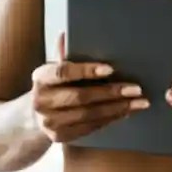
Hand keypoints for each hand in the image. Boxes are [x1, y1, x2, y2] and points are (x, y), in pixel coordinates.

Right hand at [31, 33, 149, 142]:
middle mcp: (41, 101)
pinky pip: (89, 128)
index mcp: (40, 78)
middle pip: (80, 97)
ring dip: (116, 109)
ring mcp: (49, 122)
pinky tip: (125, 112)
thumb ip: (62, 55)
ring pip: (88, 115)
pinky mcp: (59, 137)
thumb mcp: (52, 70)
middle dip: (110, 93)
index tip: (110, 69)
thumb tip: (67, 34)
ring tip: (138, 103)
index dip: (86, 71)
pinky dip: (109, 119)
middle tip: (135, 89)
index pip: (63, 72)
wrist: (32, 118)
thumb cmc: (50, 87)